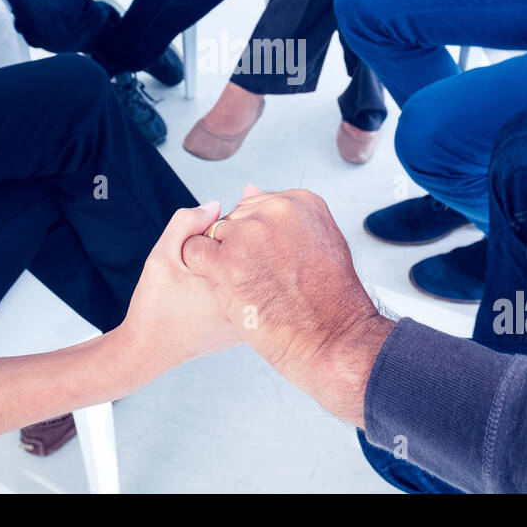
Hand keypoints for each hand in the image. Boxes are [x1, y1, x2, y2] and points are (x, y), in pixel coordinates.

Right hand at [118, 202, 242, 374]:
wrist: (149, 351)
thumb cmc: (154, 305)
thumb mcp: (161, 257)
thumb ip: (187, 223)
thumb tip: (217, 206)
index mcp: (235, 283)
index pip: (245, 235)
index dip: (220, 230)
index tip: (199, 247)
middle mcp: (252, 302)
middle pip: (257, 254)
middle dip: (234, 247)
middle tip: (197, 273)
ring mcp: (256, 318)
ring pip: (258, 274)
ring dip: (240, 265)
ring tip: (200, 286)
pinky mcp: (252, 326)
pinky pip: (256, 292)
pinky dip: (242, 284)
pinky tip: (208, 295)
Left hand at [181, 187, 393, 425]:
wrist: (333, 338)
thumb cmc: (330, 299)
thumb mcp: (321, 243)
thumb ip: (286, 216)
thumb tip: (247, 189)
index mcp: (300, 202)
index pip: (258, 206)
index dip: (258, 238)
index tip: (270, 261)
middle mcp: (274, 211)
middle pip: (236, 219)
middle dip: (239, 246)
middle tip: (258, 277)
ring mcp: (248, 235)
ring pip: (213, 233)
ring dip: (221, 258)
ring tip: (243, 286)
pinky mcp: (226, 263)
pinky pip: (193, 250)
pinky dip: (199, 267)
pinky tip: (219, 286)